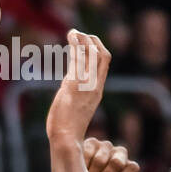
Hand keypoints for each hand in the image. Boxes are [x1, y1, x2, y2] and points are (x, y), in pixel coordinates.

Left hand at [45, 29, 110, 143]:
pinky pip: (80, 60)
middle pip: (103, 56)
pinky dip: (76, 45)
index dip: (98, 48)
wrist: (66, 139)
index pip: (104, 64)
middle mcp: (94, 86)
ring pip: (92, 55)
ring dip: (83, 39)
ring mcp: (86, 85)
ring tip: (73, 31)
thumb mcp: (76, 105)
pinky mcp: (74, 85)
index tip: (87, 39)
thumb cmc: (67, 127)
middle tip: (79, 33)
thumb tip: (69, 84)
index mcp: (96, 91)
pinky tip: (71, 36)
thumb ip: (77, 92)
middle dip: (93, 40)